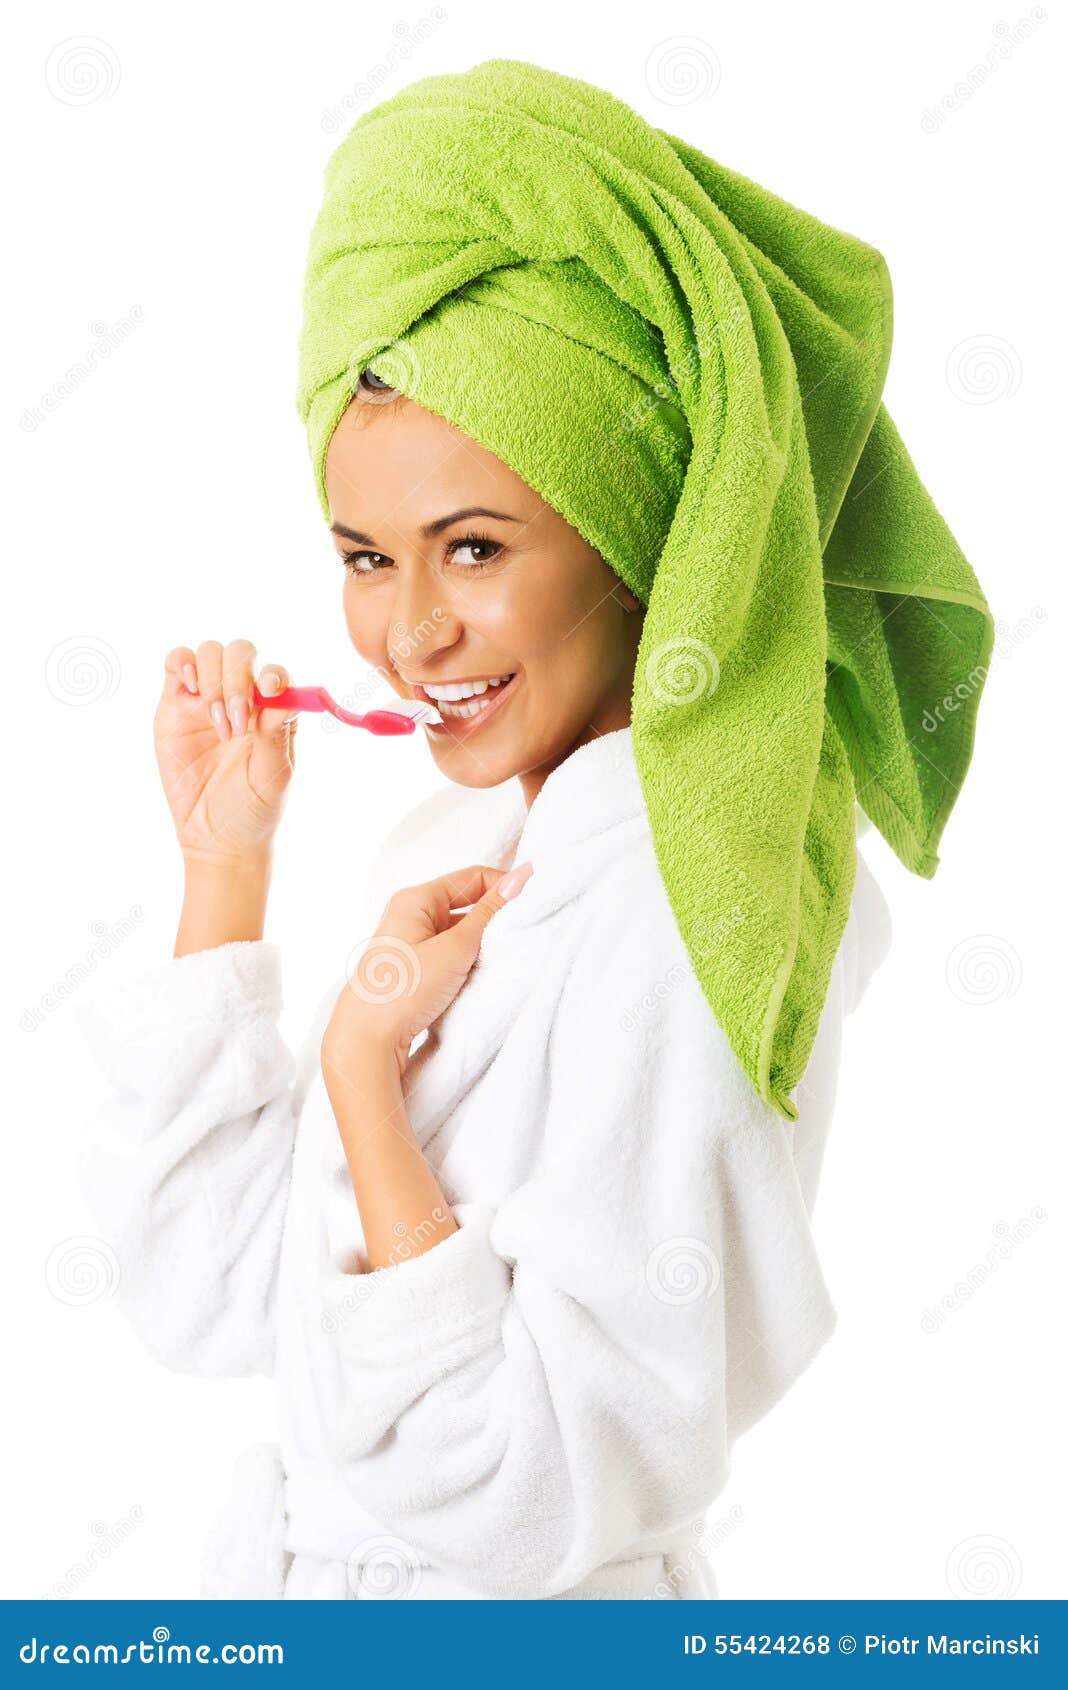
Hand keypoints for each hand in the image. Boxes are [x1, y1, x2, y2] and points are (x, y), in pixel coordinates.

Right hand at [154, 639, 297, 863]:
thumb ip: (277, 732)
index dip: (272, 674)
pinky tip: (190, 688)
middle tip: (236, 727)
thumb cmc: (252, 807)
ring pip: (210, 652)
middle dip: (237, 681)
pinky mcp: (175, 706)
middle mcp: (242, 698)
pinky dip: (182, 662)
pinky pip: (176, 663)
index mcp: (273, 711)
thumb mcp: (274, 774)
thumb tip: (281, 693)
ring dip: (213, 681)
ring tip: (217, 726)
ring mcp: (206, 699)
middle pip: (240, 653)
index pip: (274, 672)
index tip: (268, 691)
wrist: (214, 837)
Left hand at [321, 862, 533, 1082]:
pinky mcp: (414, 968)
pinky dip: (469, 960)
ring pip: (460, 931)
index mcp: (415, 899)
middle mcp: (410, 914)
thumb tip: (523, 876)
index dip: (505, 888)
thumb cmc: (405, 989)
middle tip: (521, 935)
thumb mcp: (456, 948)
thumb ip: (491, 913)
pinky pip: (451, 953)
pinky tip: (481, 975)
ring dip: (483, 943)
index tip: (532, 907)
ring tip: (501, 958)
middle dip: (494, 919)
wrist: (367, 1039)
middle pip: (467, 903)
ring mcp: (411, 942)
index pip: (473, 878)